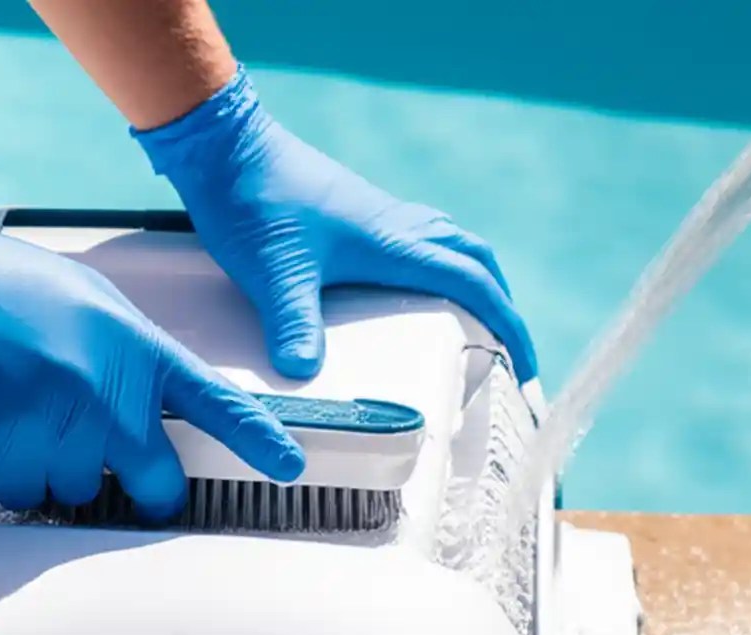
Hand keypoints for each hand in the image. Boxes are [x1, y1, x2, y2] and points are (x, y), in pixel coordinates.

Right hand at [0, 181, 304, 518]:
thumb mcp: (82, 299)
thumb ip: (123, 349)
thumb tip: (139, 389)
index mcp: (134, 348)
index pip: (216, 404)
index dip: (258, 440)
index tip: (287, 465)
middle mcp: (106, 397)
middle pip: (158, 484)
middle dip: (146, 488)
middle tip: (120, 469)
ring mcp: (60, 434)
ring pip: (85, 490)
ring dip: (62, 466)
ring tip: (23, 411)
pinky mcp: (10, 462)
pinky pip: (29, 492)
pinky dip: (14, 470)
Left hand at [133, 66, 537, 381]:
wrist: (224, 145)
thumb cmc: (253, 201)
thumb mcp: (273, 272)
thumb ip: (293, 322)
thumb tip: (303, 373)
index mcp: (394, 242)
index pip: (474, 284)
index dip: (508, 326)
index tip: (525, 367)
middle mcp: (396, 225)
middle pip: (473, 258)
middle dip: (498, 301)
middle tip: (503, 346)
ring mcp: (376, 215)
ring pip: (446, 242)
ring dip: (469, 277)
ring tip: (466, 319)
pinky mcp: (353, 213)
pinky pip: (415, 236)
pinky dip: (431, 262)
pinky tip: (401, 286)